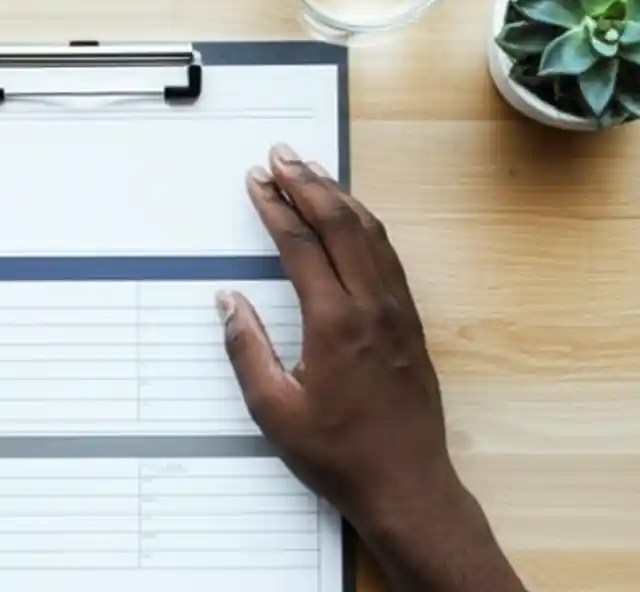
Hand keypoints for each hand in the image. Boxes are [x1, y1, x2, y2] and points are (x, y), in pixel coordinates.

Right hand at [219, 144, 524, 591]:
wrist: (407, 484)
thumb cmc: (339, 455)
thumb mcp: (274, 411)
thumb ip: (248, 349)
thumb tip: (229, 302)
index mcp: (335, 324)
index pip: (301, 246)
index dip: (276, 207)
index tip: (257, 180)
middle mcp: (372, 307)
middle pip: (341, 224)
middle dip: (308, 184)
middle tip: (282, 155)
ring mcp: (397, 312)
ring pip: (371, 234)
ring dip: (340, 197)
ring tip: (312, 171)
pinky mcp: (410, 324)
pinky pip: (388, 256)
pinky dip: (365, 225)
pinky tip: (353, 217)